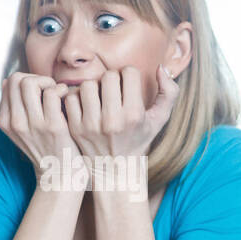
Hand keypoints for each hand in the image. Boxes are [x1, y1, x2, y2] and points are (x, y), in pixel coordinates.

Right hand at [0, 72, 83, 183]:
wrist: (60, 175)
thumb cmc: (46, 147)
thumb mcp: (23, 130)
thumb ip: (16, 108)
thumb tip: (11, 81)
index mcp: (5, 122)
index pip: (9, 83)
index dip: (27, 80)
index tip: (40, 92)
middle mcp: (15, 123)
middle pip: (18, 79)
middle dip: (36, 78)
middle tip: (49, 90)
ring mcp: (32, 125)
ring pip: (30, 83)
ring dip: (48, 83)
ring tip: (58, 94)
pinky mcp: (52, 127)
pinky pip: (51, 93)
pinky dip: (61, 90)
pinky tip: (67, 99)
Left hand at [63, 65, 179, 160]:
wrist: (115, 171)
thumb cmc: (139, 140)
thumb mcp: (159, 120)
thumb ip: (169, 93)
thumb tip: (161, 68)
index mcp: (134, 115)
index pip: (129, 72)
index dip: (130, 75)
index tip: (129, 85)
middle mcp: (112, 120)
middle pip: (108, 76)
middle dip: (112, 79)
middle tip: (114, 89)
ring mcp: (91, 125)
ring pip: (87, 84)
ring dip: (94, 87)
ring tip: (99, 96)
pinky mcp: (75, 129)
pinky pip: (71, 98)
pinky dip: (78, 98)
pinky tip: (87, 105)